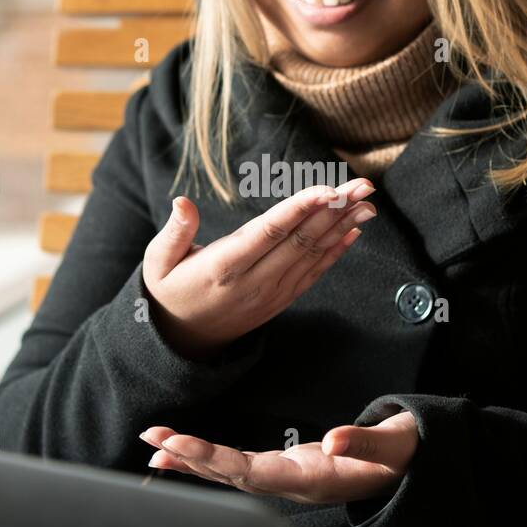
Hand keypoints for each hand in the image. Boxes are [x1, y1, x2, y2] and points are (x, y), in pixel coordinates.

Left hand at [138, 410, 419, 504]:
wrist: (411, 470)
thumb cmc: (402, 456)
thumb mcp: (393, 446)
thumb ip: (364, 443)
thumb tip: (334, 441)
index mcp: (313, 481)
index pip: (254, 473)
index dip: (215, 461)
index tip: (181, 447)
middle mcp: (292, 486)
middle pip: (233, 477)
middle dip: (192, 460)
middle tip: (154, 441)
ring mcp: (287, 481)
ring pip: (231, 475)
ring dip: (193, 462)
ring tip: (156, 447)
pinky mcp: (285, 471)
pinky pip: (240, 469)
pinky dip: (210, 461)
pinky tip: (183, 455)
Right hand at [142, 179, 376, 360]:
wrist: (182, 339)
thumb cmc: (169, 289)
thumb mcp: (158, 261)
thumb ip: (174, 231)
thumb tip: (182, 202)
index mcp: (224, 266)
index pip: (269, 232)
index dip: (301, 209)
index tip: (328, 189)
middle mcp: (253, 281)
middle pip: (301, 240)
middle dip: (335, 211)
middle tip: (363, 186)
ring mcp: (270, 294)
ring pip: (312, 256)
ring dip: (342, 228)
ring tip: (367, 204)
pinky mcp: (279, 300)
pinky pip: (313, 274)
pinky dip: (335, 252)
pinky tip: (353, 232)